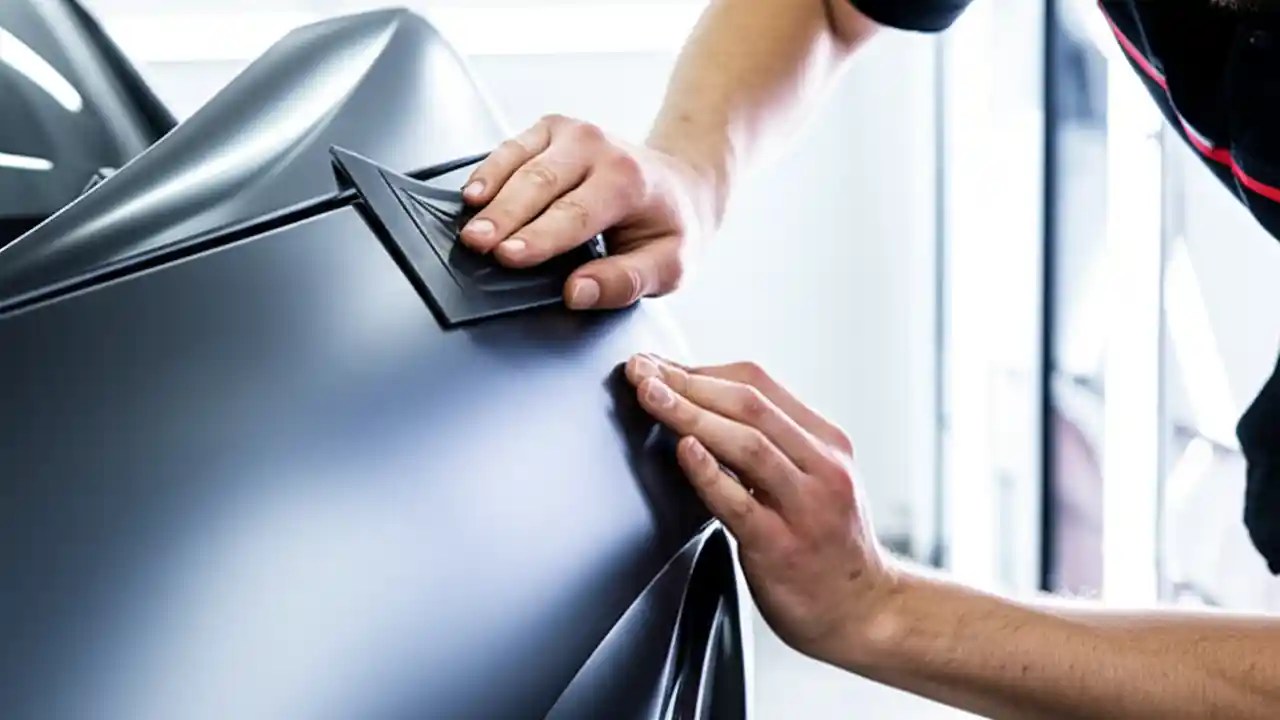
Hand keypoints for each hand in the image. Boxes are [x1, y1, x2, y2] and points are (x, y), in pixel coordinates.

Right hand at [460, 115, 718, 309]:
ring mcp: (572, 133)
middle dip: (505, 216)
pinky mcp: (550, 130)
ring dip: (490, 194)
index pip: (575, 213)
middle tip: (476, 244)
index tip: (507, 257)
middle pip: (540, 183)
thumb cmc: (669, 228)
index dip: (539, 237)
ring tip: (468, 225)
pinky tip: (473, 196)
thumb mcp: (669, 266)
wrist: (680, 183)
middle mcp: (598, 148)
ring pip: (520, 161)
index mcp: (629, 180)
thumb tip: (576, 292)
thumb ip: (625, 282)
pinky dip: (489, 172)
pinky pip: (511, 148)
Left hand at [624, 354, 898, 662]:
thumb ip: (770, 445)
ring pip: (747, 445)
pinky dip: (709, 473)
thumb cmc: (825, 544)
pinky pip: (741, 504)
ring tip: (649, 396)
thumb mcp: (812, 480)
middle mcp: (823, 467)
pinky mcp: (784, 548)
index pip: (758, 384)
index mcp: (827, 442)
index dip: (700, 369)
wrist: (864, 612)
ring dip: (690, 415)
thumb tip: (699, 405)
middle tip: (639, 370)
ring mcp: (807, 508)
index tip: (656, 364)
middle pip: (750, 405)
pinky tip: (683, 451)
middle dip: (687, 383)